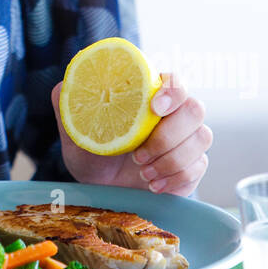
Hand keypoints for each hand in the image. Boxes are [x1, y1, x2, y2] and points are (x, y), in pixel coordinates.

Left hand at [50, 73, 211, 194]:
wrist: (101, 188)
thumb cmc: (91, 152)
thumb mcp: (74, 128)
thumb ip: (68, 102)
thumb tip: (66, 84)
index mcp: (149, 94)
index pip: (175, 80)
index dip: (172, 91)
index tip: (154, 107)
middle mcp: (173, 113)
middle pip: (195, 109)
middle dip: (169, 134)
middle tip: (138, 155)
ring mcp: (187, 138)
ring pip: (201, 137)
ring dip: (171, 159)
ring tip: (143, 174)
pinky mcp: (194, 165)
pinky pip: (198, 167)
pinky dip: (175, 179)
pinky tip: (154, 186)